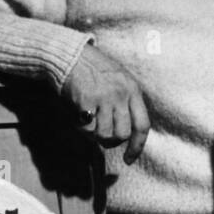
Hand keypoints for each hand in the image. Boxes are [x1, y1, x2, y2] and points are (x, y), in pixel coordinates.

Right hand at [61, 43, 150, 163]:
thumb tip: (126, 134)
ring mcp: (104, 98)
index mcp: (133, 90)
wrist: (70, 55)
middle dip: (112, 141)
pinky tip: (79, 117)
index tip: (129, 159)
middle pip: (122, 134)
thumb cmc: (95, 70)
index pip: (142, 125)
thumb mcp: (120, 80)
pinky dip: (83, 129)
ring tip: (90, 125)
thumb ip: (126, 103)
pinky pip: (87, 128)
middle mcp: (121, 95)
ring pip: (105, 134)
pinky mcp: (85, 102)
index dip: (137, 146)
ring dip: (96, 136)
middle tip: (103, 137)